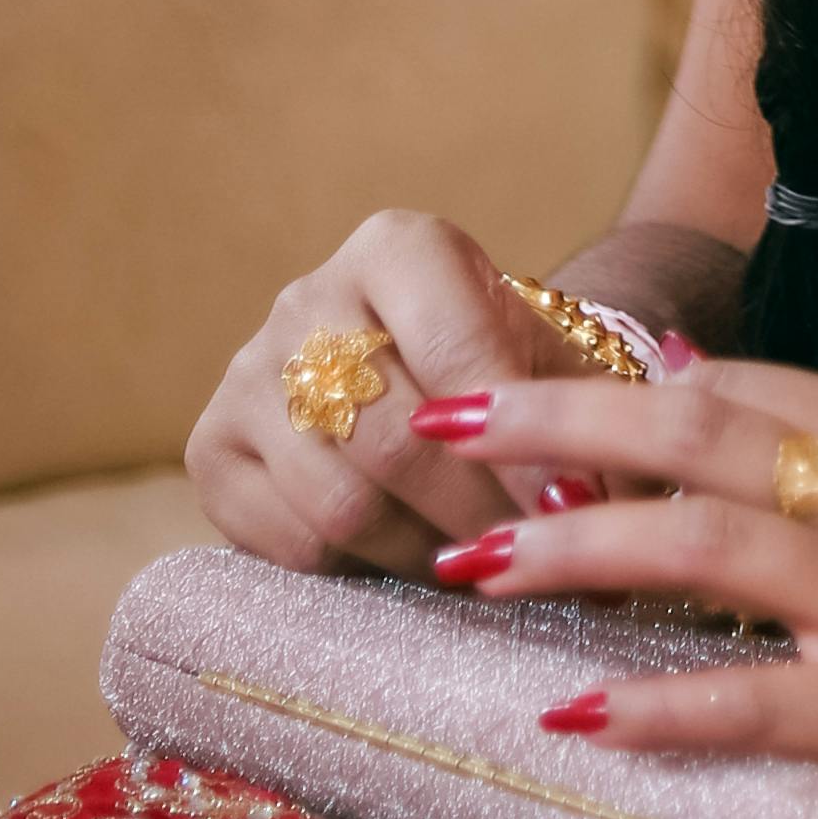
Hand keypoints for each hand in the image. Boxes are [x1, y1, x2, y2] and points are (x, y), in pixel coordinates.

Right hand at [189, 213, 607, 580]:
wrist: (411, 361)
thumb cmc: (498, 363)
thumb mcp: (552, 364)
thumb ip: (589, 422)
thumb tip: (605, 510)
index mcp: (398, 247)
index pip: (459, 349)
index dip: (521, 444)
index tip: (573, 511)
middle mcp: (309, 297)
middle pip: (396, 439)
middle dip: (477, 515)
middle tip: (536, 563)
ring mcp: (248, 373)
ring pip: (342, 503)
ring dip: (425, 553)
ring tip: (482, 566)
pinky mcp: (213, 450)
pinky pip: (292, 543)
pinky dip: (360, 571)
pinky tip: (407, 559)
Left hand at [408, 359, 817, 818]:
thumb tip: (688, 388)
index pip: (732, 386)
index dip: (608, 386)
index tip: (506, 395)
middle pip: (692, 431)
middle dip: (555, 425)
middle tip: (440, 426)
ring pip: (706, 544)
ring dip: (576, 550)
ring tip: (469, 565)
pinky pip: (760, 702)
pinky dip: (662, 704)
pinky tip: (576, 712)